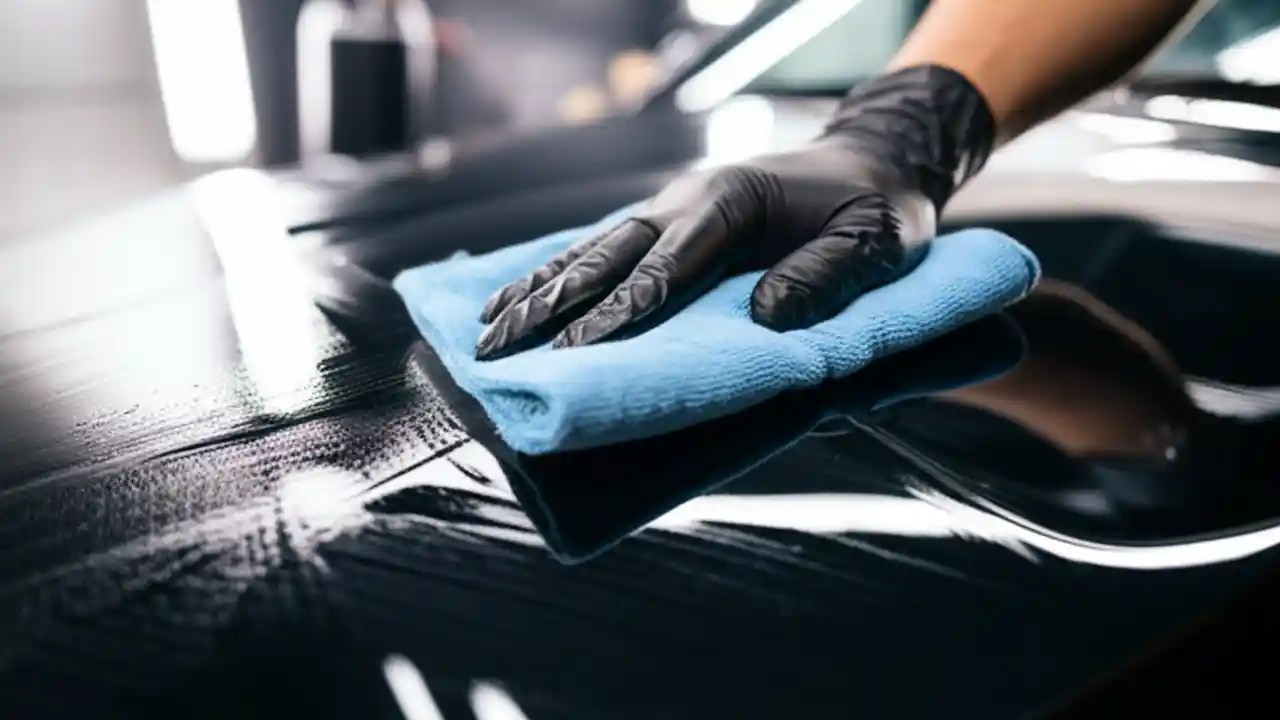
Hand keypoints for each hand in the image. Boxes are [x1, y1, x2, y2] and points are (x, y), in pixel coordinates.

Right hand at [475, 65, 994, 359]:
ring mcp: (671, 209)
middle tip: (499, 349)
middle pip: (607, 257)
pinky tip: (518, 296)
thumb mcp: (874, 243)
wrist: (874, 164)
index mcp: (731, 202)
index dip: (620, 312)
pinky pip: (602, 249)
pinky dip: (556, 273)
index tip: (575, 351)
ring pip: (591, 251)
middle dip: (551, 306)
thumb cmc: (876, 208)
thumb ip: (825, 277)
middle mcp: (687, 201)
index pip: (665, 267)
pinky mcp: (669, 223)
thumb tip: (764, 316)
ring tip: (486, 329)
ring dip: (538, 291)